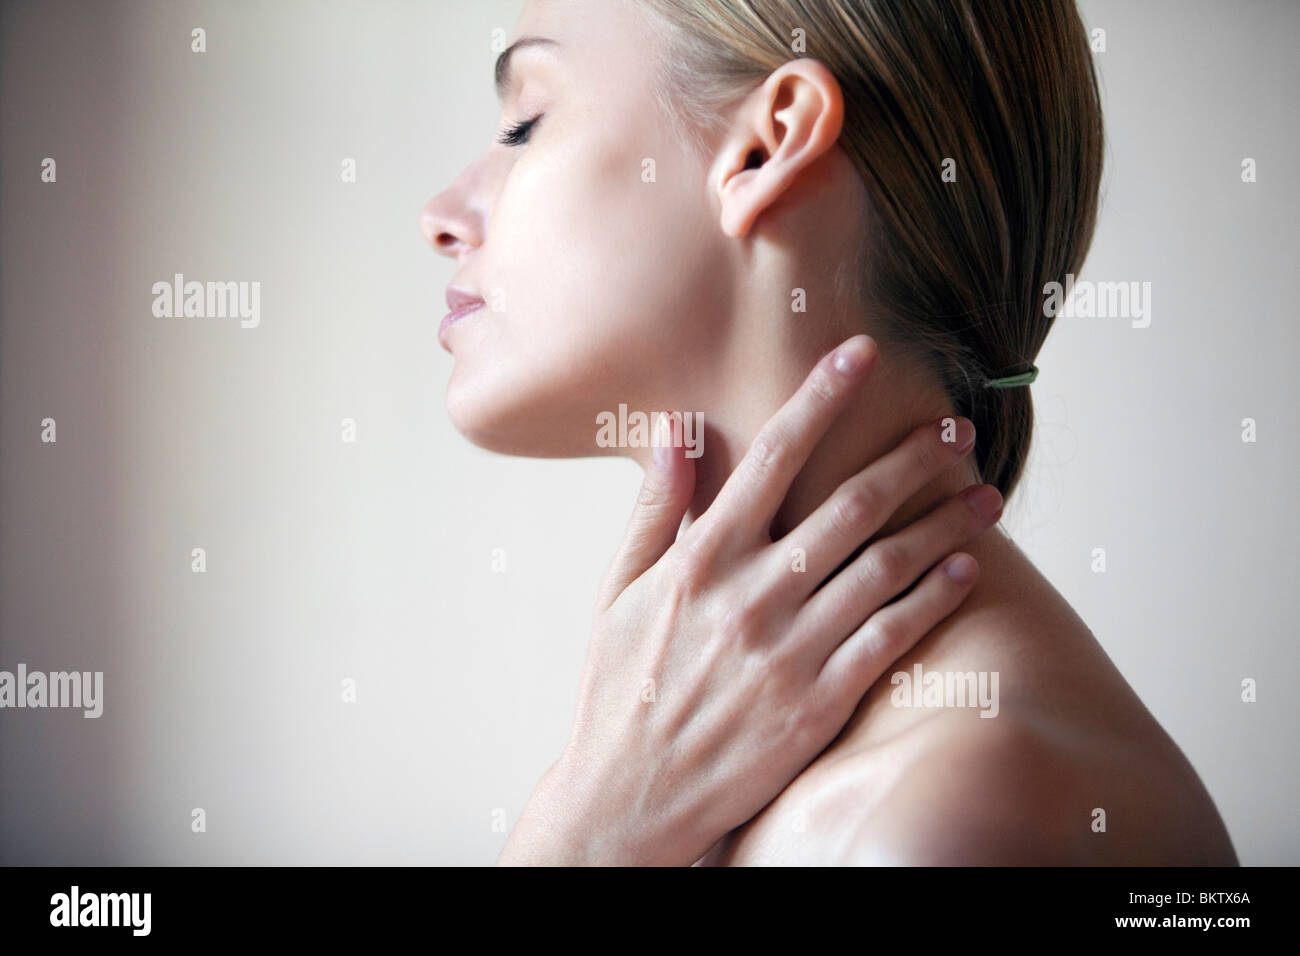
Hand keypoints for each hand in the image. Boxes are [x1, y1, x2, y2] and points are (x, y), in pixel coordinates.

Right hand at [497, 334, 1002, 864]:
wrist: (630, 796)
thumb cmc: (620, 688)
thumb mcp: (618, 591)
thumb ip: (654, 509)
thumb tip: (674, 429)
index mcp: (700, 559)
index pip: (773, 455)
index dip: (822, 396)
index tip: (860, 354)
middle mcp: (751, 596)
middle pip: (850, 504)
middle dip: (911, 458)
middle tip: (954, 430)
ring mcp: (789, 651)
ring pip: (885, 567)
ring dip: (942, 523)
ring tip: (984, 495)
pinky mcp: (817, 703)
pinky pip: (890, 638)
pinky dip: (932, 599)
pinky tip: (962, 569)